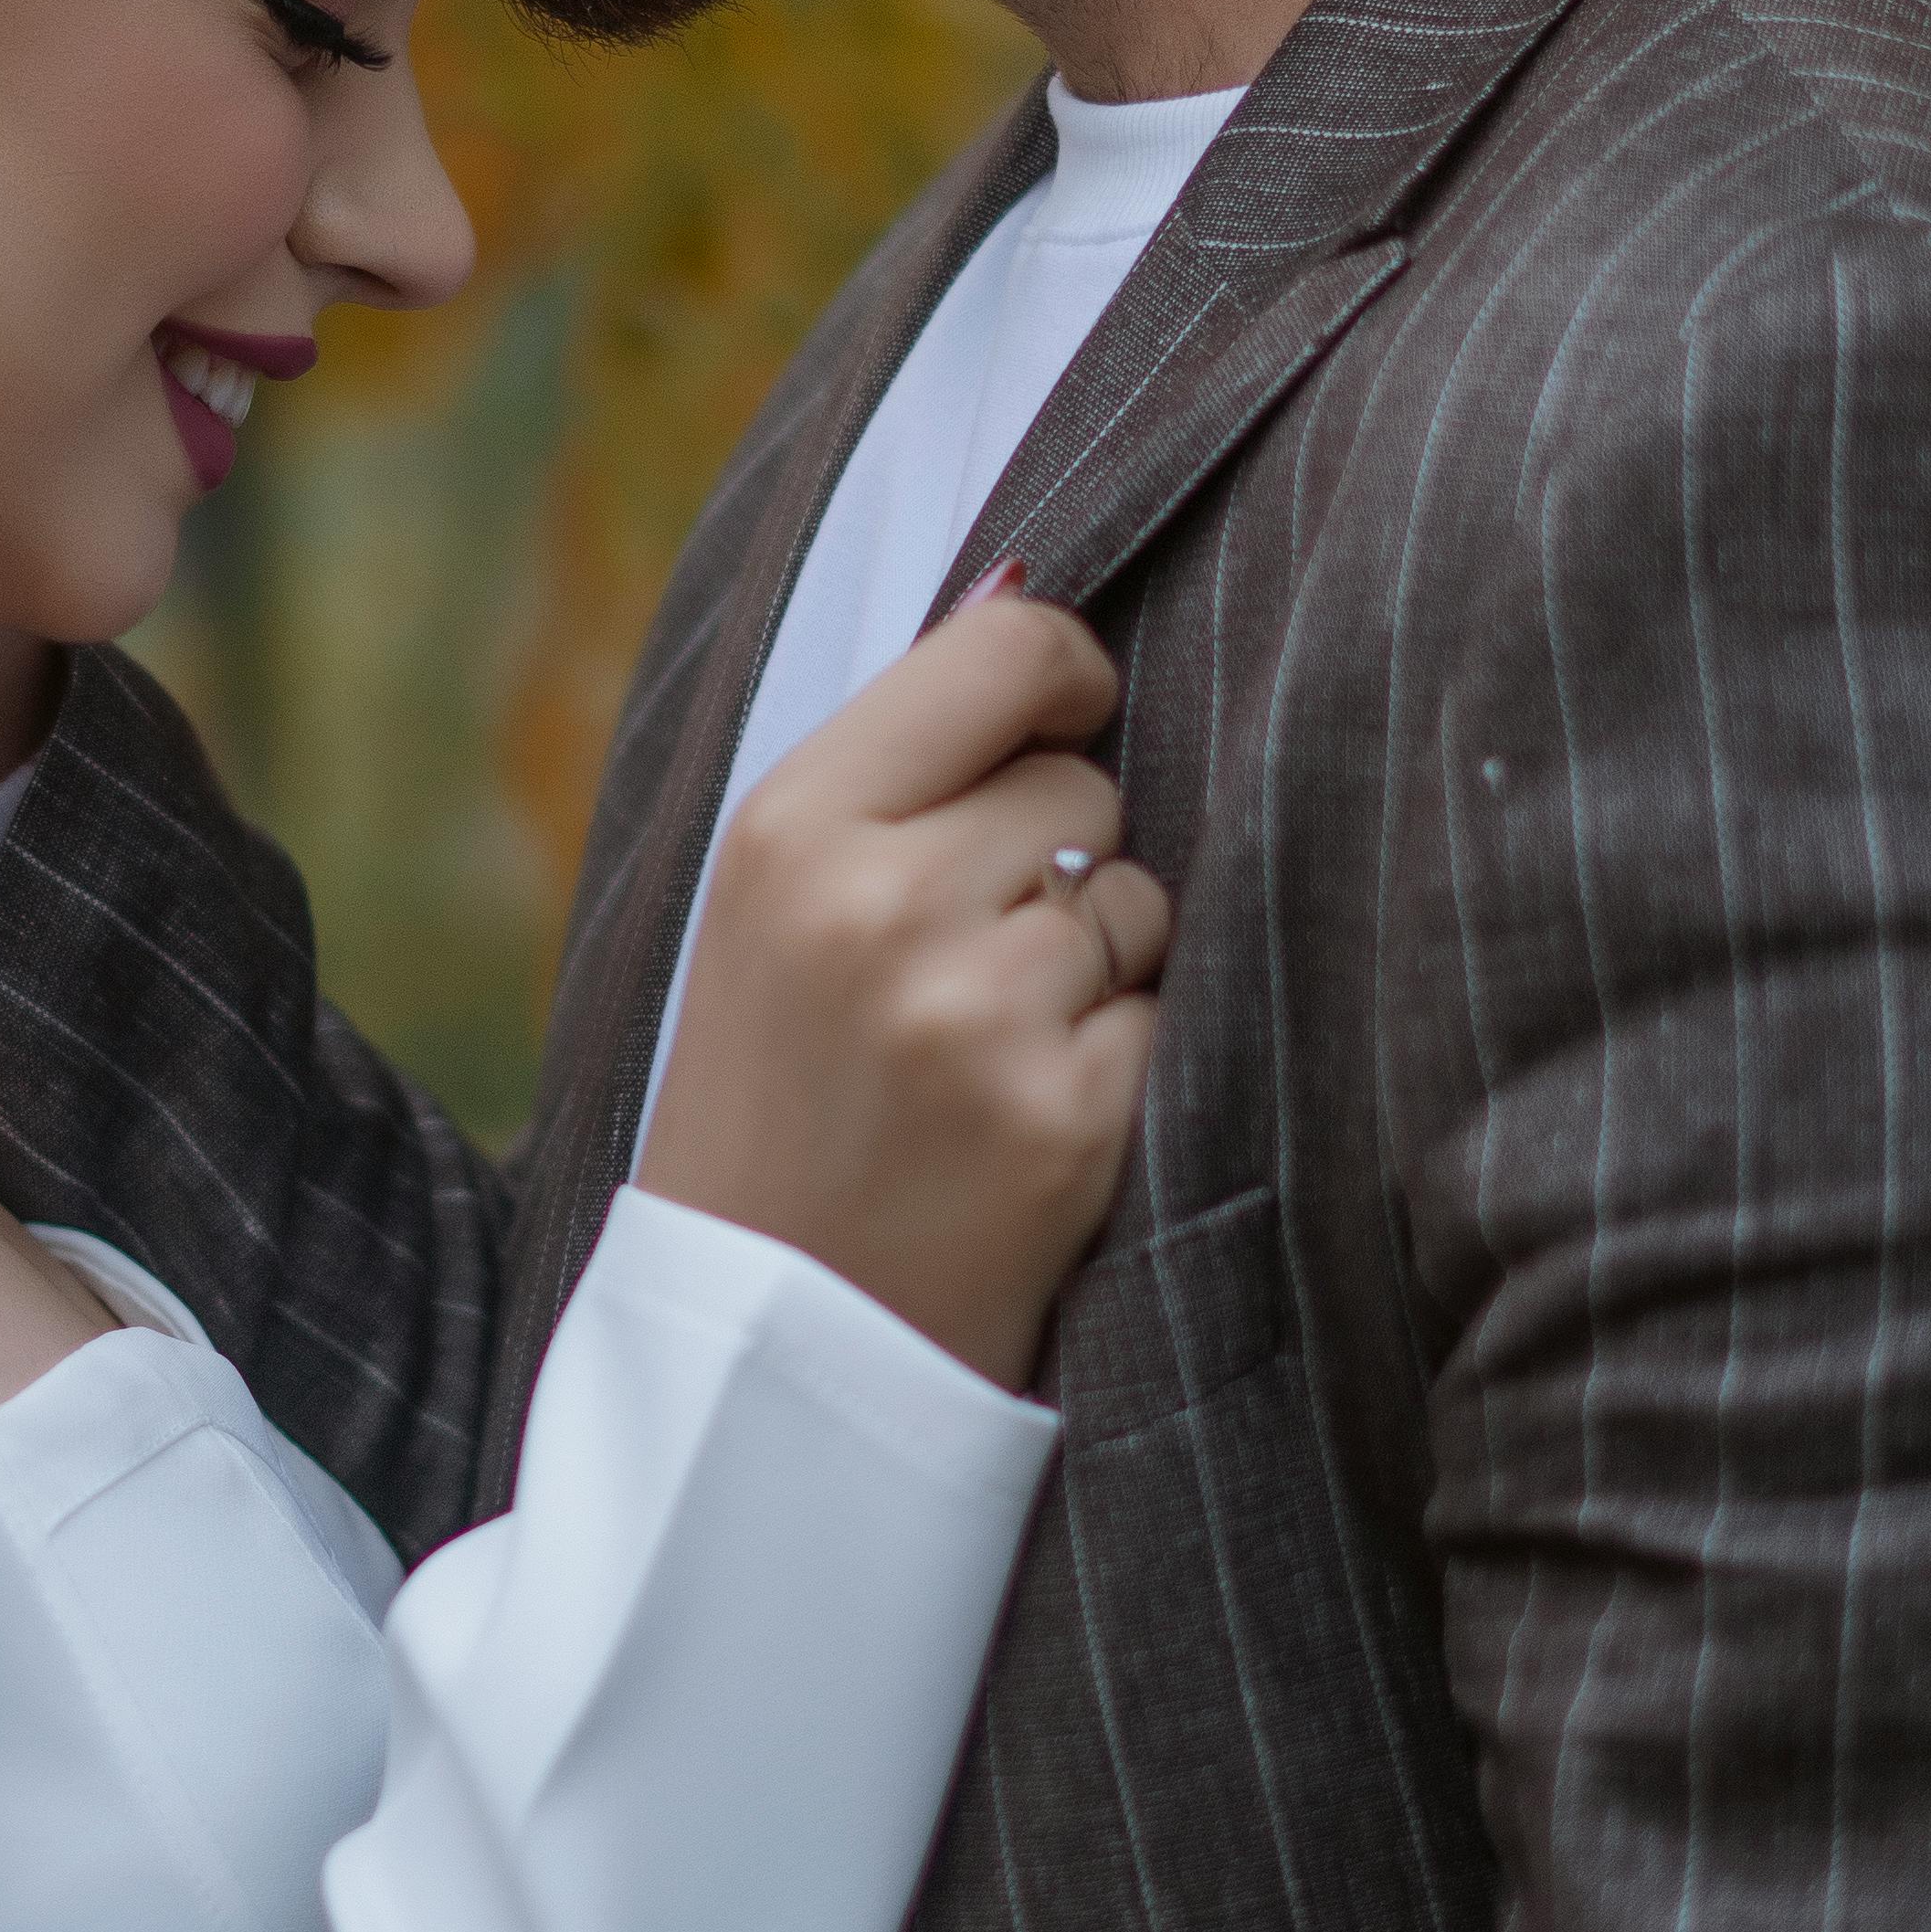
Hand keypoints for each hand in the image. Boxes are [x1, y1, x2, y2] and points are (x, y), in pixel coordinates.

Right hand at [639, 589, 1167, 1389]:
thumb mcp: (768, 905)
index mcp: (789, 827)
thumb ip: (898, 756)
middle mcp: (880, 904)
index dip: (1065, 676)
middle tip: (959, 967)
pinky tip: (1028, 1119)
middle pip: (1084, 782)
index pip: (1006, 649)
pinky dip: (1120, 1063)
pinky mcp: (1068, 1119)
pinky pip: (1164, 1015)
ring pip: (1137, 899)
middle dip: (1058, 857)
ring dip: (1098, 966)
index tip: (1064, 719)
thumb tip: (1036, 586)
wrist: (766, 1345)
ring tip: (984, 1053)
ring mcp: (978, 1015)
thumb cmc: (773, 1097)